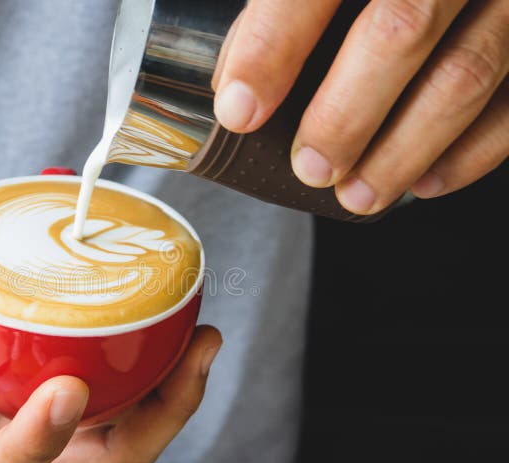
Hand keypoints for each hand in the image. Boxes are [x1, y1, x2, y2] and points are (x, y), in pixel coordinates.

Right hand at [0, 254, 221, 462]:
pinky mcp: (61, 438)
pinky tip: (173, 339)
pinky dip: (152, 386)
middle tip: (195, 350)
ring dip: (170, 400)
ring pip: (123, 448)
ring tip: (202, 338)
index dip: (36, 441)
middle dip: (156, 418)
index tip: (70, 388)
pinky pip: (118, 421)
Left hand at [213, 0, 508, 213]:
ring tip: (358, 194)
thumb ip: (286, 6)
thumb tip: (239, 78)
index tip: (240, 108)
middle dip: (346, 114)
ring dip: (405, 150)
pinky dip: (472, 152)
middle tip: (311, 167)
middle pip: (400, 28)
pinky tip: (427, 181)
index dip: (273, 45)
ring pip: (466, 72)